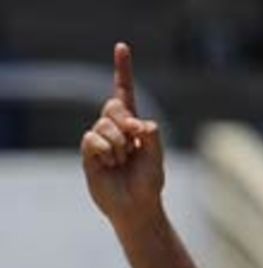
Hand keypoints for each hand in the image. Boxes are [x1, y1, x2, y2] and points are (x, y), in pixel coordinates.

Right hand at [81, 42, 163, 223]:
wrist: (137, 208)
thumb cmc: (149, 184)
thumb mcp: (157, 158)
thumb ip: (152, 137)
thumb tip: (141, 124)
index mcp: (132, 126)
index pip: (124, 93)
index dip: (123, 71)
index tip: (122, 47)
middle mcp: (114, 129)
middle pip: (113, 107)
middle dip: (125, 122)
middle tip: (134, 143)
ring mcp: (100, 140)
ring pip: (105, 125)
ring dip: (119, 145)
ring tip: (122, 163)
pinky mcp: (89, 154)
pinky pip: (92, 139)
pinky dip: (106, 151)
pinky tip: (111, 164)